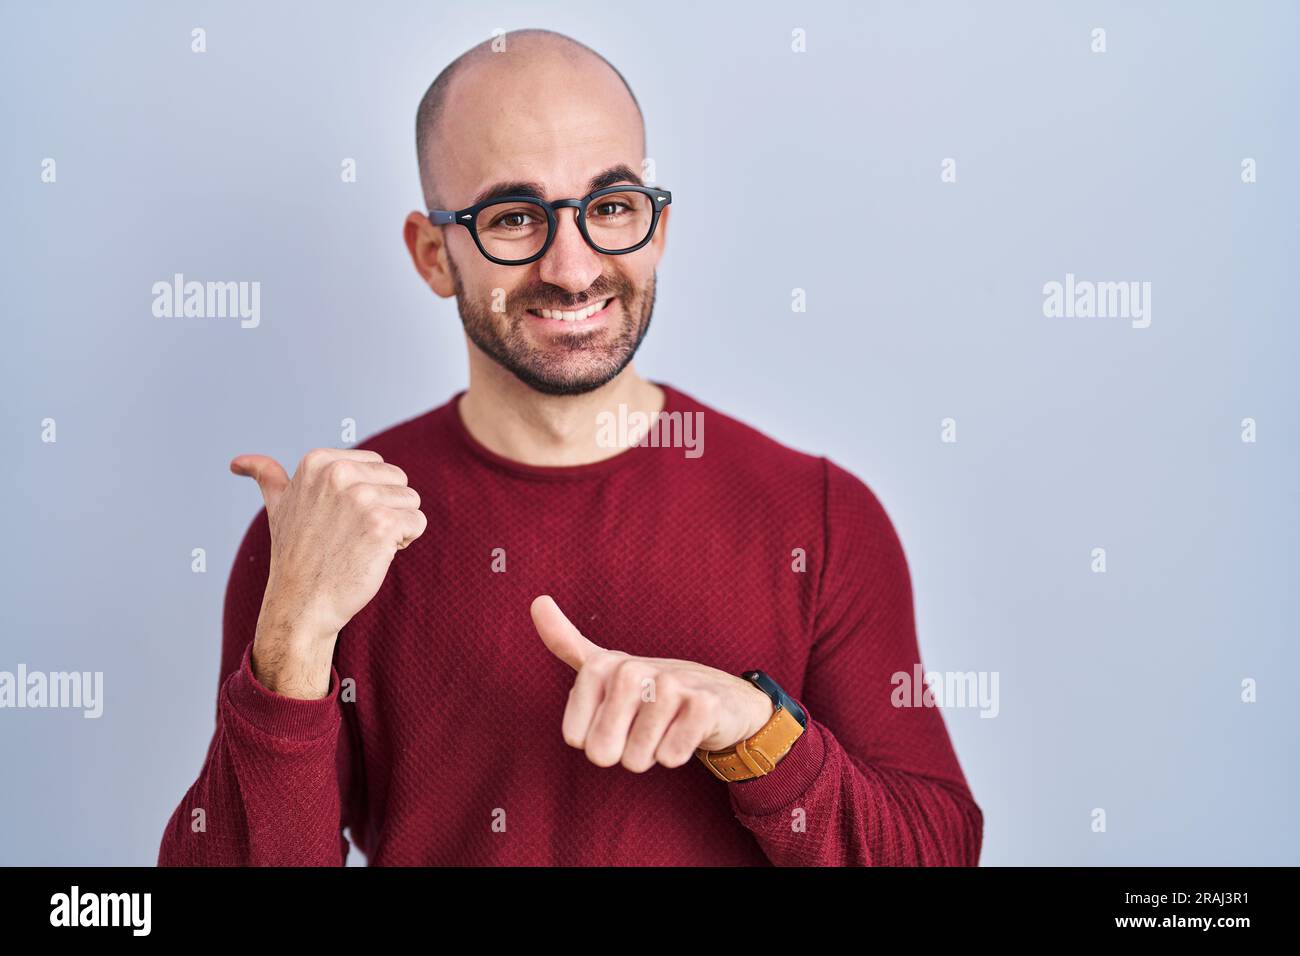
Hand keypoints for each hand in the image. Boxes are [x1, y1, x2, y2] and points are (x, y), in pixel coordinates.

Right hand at [232, 448, 426, 696]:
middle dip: (385, 508)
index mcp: (318, 462)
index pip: (377, 464)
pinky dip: (405, 541)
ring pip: (411, 501)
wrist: (302, 605)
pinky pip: (418, 522)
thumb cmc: (296, 558)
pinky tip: (376, 555)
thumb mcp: (278, 509)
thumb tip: (238, 462)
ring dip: (396, 527)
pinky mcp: (382, 523)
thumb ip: (268, 478)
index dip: (368, 495)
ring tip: (362, 545)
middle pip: (398, 480)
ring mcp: (361, 497)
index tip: (339, 519)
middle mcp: (339, 473)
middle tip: (351, 536)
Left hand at [529, 595, 774, 771]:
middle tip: (637, 734)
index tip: (611, 722)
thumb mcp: (607, 667)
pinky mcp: (705, 705)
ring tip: (662, 733)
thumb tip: (537, 601)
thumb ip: (567, 642)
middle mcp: (635, 670)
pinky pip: (672, 754)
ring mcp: (672, 685)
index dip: (594, 740)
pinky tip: (685, 734)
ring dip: (650, 754)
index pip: (576, 735)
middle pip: (601, 748)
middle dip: (620, 753)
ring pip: (637, 756)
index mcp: (606, 666)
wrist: (720, 697)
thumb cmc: (653, 688)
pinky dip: (675, 755)